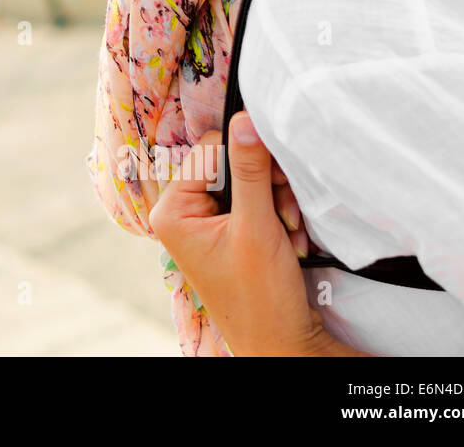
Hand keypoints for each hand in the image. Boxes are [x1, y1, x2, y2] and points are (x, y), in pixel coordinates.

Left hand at [148, 111, 334, 355]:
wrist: (283, 343)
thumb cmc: (260, 297)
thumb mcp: (256, 227)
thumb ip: (250, 171)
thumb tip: (246, 119)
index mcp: (173, 210)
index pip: (208, 149)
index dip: (245, 154)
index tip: (276, 175)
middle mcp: (184, 211)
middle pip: (230, 163)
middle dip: (267, 184)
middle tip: (285, 213)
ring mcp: (206, 221)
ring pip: (249, 180)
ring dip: (278, 201)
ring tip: (289, 233)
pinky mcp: (229, 229)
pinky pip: (256, 200)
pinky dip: (279, 214)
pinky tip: (290, 238)